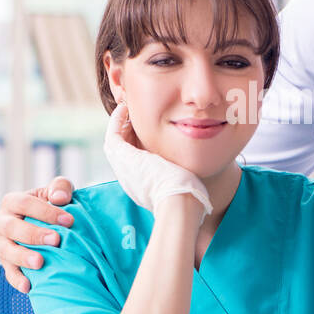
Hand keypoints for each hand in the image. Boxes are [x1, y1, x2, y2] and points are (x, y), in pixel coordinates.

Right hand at [0, 176, 75, 293]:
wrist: (48, 225)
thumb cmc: (53, 205)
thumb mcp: (58, 191)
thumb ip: (60, 187)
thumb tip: (60, 198)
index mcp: (12, 202)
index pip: (24, 203)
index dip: (45, 211)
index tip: (69, 220)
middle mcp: (2, 222)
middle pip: (11, 227)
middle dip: (33, 234)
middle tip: (56, 240)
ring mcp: (2, 244)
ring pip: (6, 251)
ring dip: (23, 257)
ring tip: (40, 262)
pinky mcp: (7, 263)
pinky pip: (8, 272)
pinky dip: (17, 280)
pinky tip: (29, 287)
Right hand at [103, 103, 211, 218]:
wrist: (179, 204)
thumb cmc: (189, 198)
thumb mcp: (186, 186)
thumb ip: (186, 178)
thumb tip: (200, 177)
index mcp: (143, 187)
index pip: (136, 163)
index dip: (139, 145)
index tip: (146, 132)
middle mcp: (129, 180)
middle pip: (122, 152)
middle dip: (127, 133)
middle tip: (134, 117)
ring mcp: (123, 170)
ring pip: (115, 144)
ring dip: (120, 126)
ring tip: (127, 110)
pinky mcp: (123, 158)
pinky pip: (112, 135)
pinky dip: (116, 121)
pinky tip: (124, 108)